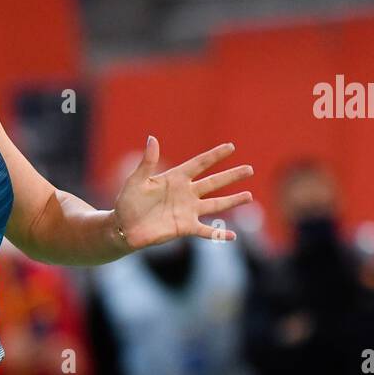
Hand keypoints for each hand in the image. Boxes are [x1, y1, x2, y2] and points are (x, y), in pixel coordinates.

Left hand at [113, 136, 253, 249]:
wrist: (124, 227)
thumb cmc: (127, 202)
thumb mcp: (137, 180)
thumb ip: (148, 162)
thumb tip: (152, 138)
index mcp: (175, 178)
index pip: (199, 164)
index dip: (215, 155)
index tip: (231, 147)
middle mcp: (185, 193)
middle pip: (214, 182)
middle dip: (231, 176)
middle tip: (249, 169)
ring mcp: (187, 211)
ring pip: (216, 204)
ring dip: (233, 201)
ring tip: (250, 196)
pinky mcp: (185, 227)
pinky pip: (206, 231)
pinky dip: (219, 234)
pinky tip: (233, 236)